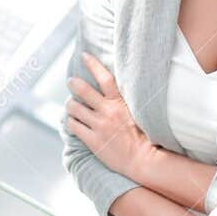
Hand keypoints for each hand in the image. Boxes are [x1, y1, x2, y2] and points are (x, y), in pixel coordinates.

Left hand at [65, 52, 151, 180]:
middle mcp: (108, 111)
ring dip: (71, 105)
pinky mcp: (93, 140)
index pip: (105, 78)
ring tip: (73, 106)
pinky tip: (73, 122)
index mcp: (121, 103)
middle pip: (83, 90)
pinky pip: (73, 125)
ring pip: (73, 107)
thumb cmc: (145, 136)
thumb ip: (124, 101)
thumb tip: (113, 90)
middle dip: (74, 83)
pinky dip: (71, 121)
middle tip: (71, 81)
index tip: (84, 55)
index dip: (93, 64)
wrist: (144, 160)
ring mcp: (99, 126)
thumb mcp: (139, 112)